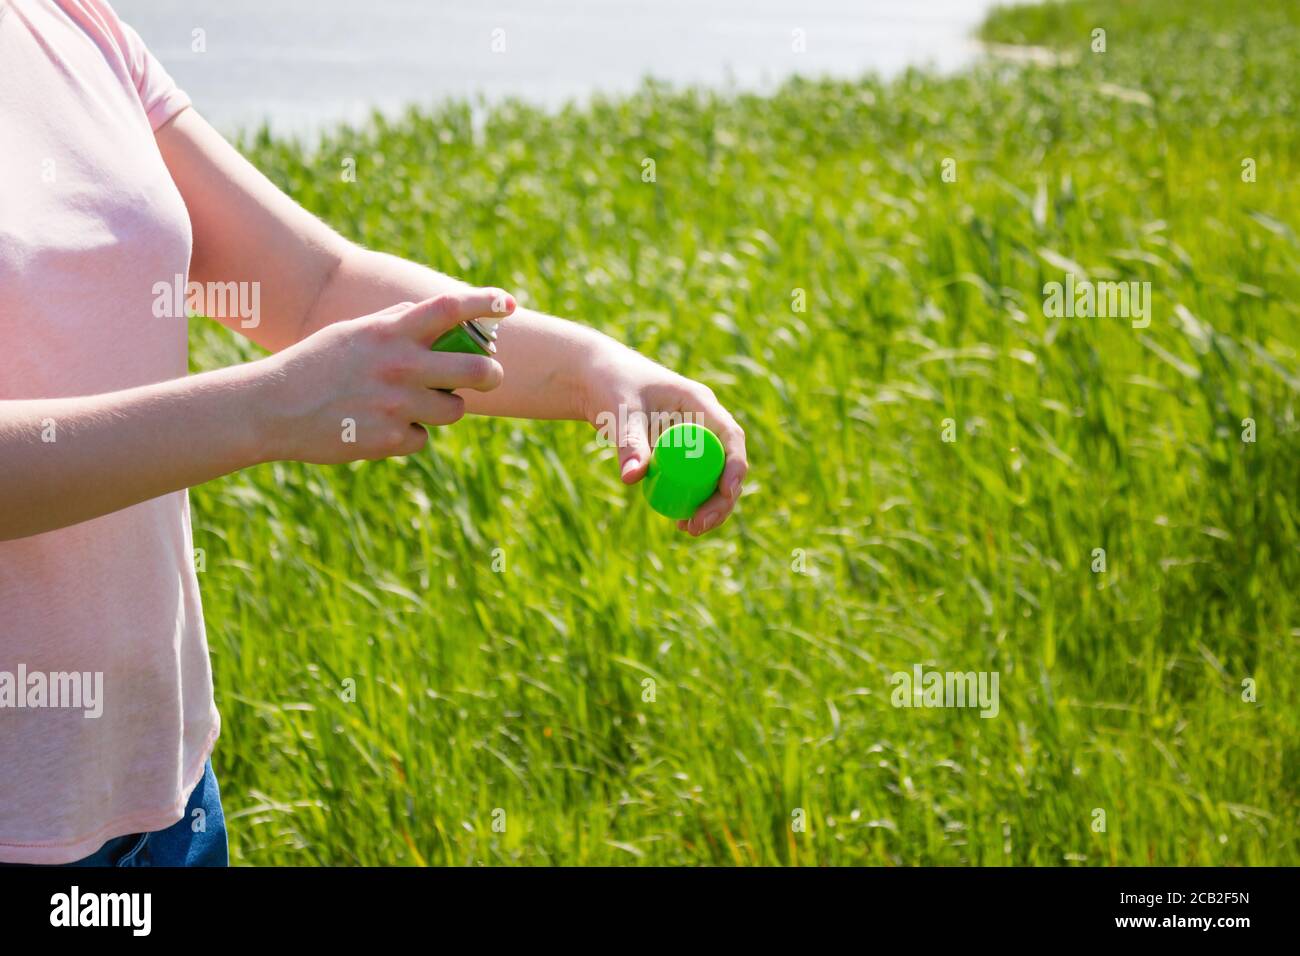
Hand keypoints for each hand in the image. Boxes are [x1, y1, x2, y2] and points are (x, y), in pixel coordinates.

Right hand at [256, 291, 511, 463]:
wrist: (271, 409)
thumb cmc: (314, 365)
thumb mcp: (352, 333)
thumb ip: (394, 322)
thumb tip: (433, 313)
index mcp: (390, 332)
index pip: (449, 308)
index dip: (484, 302)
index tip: (509, 303)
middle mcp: (400, 365)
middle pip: (476, 369)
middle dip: (491, 374)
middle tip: (491, 376)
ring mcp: (397, 405)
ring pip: (454, 409)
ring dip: (442, 408)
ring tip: (407, 405)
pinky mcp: (389, 439)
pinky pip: (423, 438)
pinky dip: (408, 435)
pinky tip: (378, 427)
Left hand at [581, 345, 747, 535]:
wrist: (594, 379)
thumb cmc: (609, 384)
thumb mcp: (621, 412)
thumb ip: (629, 442)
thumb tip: (632, 478)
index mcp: (699, 403)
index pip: (730, 436)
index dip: (735, 466)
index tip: (726, 493)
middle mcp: (703, 421)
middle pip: (726, 464)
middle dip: (721, 498)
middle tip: (698, 524)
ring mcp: (693, 438)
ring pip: (714, 476)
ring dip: (710, 505)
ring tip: (689, 529)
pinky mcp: (679, 452)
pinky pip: (695, 479)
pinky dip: (693, 500)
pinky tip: (682, 523)